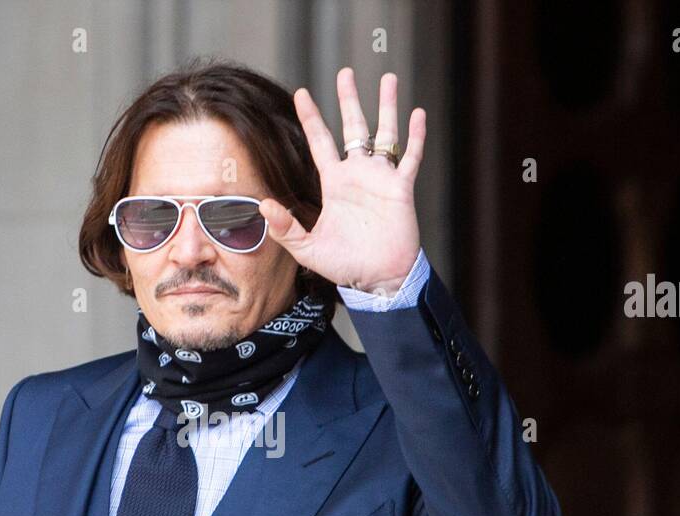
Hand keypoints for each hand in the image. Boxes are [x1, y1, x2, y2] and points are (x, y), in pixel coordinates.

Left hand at [259, 68, 424, 299]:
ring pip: (385, 133)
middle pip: (353, 127)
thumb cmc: (344, 265)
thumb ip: (285, 227)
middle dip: (349, 100)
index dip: (311, 117)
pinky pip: (410, 157)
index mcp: (334, 183)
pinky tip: (417, 113)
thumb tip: (262, 206)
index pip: (320, 141)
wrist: (378, 279)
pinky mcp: (401, 189)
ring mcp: (381, 179)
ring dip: (386, 106)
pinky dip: (415, 136)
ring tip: (388, 78)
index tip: (301, 93)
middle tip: (345, 73)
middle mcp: (357, 174)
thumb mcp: (307, 248)